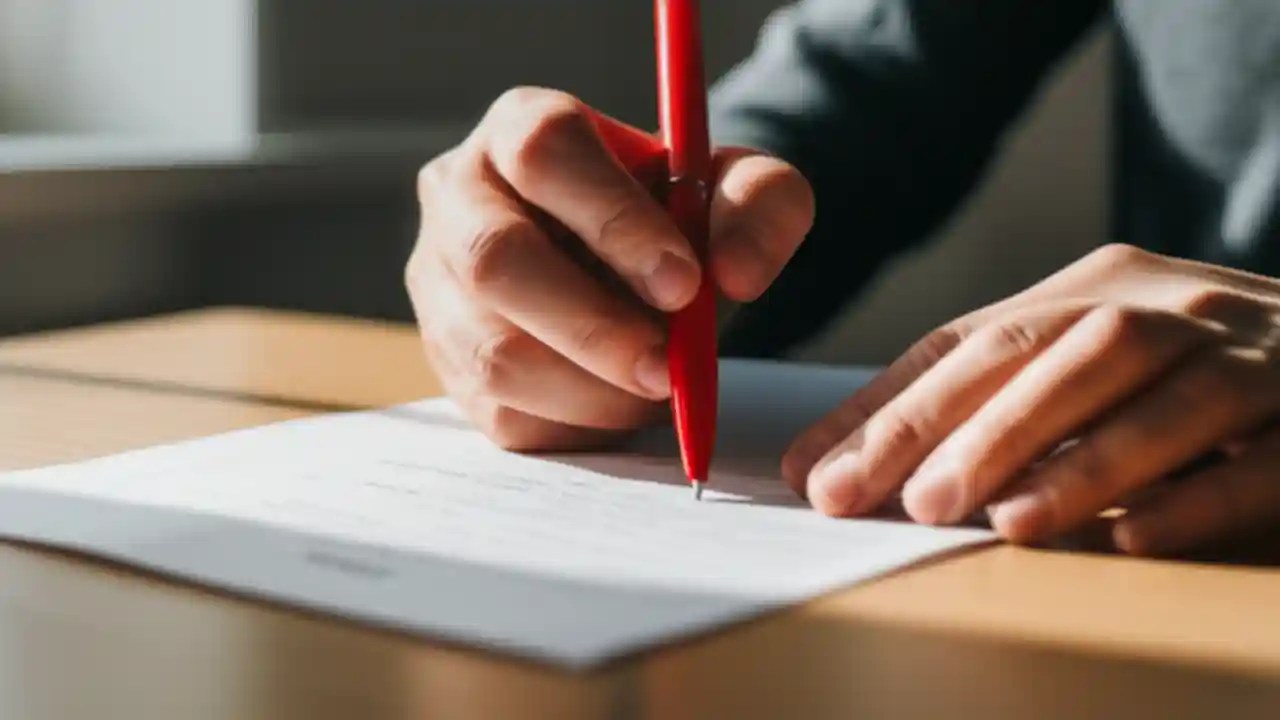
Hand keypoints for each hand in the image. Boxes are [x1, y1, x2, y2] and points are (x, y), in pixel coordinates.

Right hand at [408, 87, 813, 450]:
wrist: (631, 267)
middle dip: (595, 328)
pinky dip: (577, 424)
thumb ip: (758, 206)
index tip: (683, 282)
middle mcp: (458, 197)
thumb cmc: (672, 217)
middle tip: (669, 368)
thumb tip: (735, 274)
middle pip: (495, 261)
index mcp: (521, 128)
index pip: (544, 154)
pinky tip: (619, 401)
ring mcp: (438, 285)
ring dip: (592, 390)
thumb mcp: (732, 190)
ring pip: (494, 354)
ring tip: (655, 387)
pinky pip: (503, 413)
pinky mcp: (447, 362)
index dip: (613, 220)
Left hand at [785, 244, 1279, 555]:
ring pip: (1159, 396)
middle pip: (1057, 355)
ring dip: (1076, 460)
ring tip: (1002, 521)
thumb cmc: (1184, 369)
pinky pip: (1258, 459)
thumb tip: (837, 461)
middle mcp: (1169, 307)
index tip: (816, 474)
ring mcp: (1250, 357)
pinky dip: (1194, 499)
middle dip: (971, 428)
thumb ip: (984, 397)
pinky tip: (1132, 537)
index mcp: (1097, 285)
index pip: (974, 342)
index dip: (891, 407)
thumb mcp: (1086, 356)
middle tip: (901, 499)